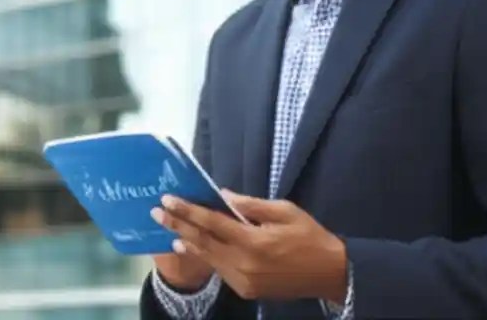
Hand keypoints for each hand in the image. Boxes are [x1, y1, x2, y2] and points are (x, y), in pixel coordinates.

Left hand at [152, 190, 348, 302]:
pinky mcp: (247, 290)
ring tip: (169, 229)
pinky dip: (206, 256)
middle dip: (178, 225)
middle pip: (202, 241)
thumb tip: (223, 195)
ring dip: (188, 241)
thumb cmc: (309, 236)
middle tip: (156, 212)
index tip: (168, 200)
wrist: (329, 273)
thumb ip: (251, 205)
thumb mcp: (284, 211)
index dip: (187, 210)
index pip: (211, 222)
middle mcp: (244, 263)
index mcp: (254, 241)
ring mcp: (244, 280)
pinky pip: (221, 270)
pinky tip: (194, 245)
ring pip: (209, 258)